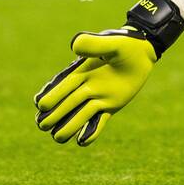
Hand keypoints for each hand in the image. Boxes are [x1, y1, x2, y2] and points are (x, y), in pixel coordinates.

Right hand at [34, 25, 156, 145]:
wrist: (142, 52)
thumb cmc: (125, 44)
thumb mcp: (111, 42)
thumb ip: (93, 44)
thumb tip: (74, 48)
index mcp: (82, 71)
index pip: (64, 85)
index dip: (53, 95)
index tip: (41, 105)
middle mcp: (87, 86)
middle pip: (68, 103)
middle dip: (55, 114)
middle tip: (42, 125)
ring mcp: (99, 97)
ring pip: (81, 115)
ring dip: (69, 126)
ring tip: (57, 138)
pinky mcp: (111, 105)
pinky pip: (99, 121)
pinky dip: (92, 131)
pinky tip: (82, 142)